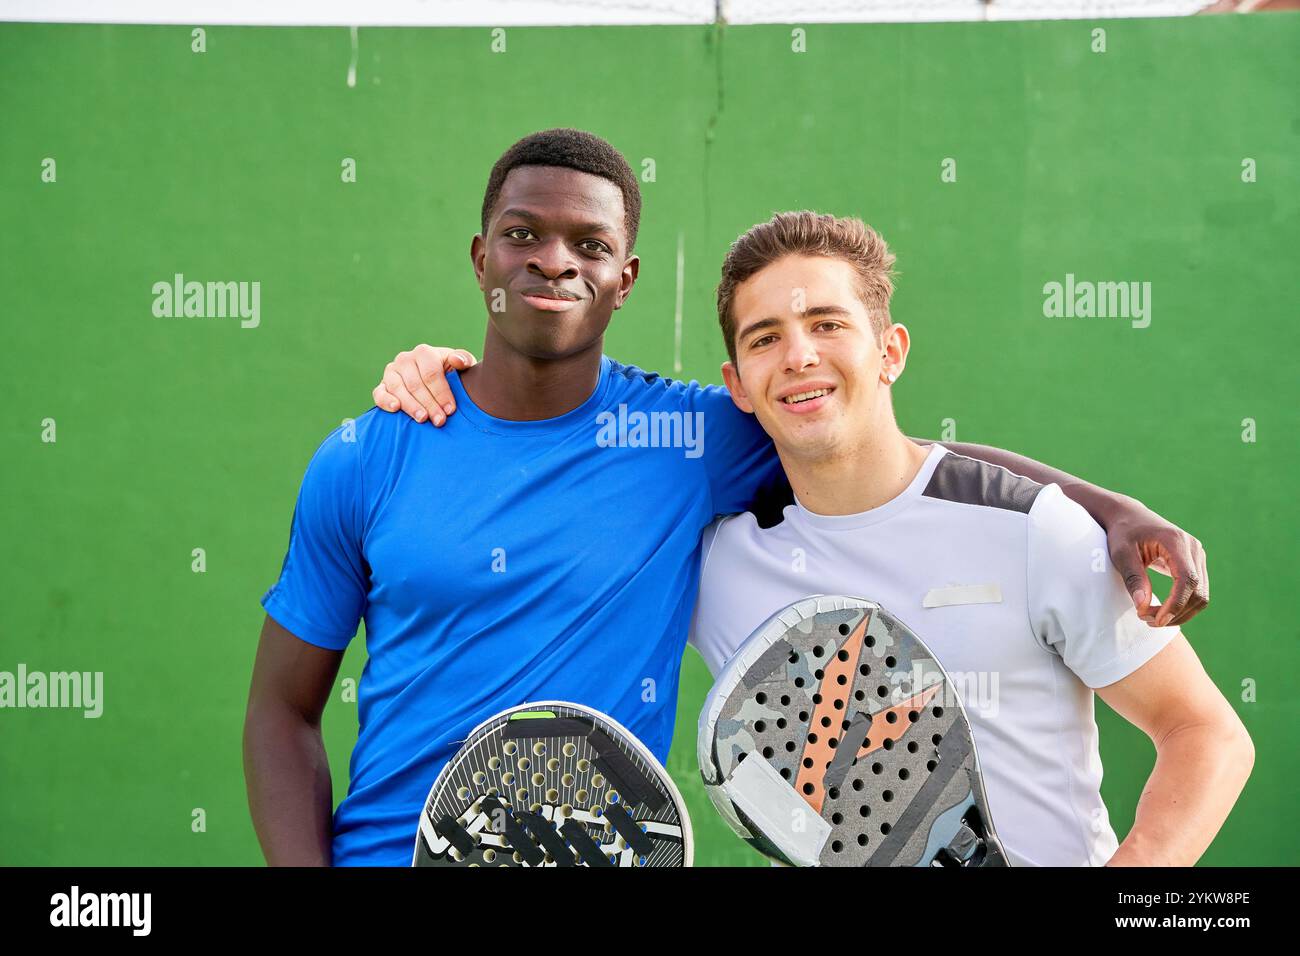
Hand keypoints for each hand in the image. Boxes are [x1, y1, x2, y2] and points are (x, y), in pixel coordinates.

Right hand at [371, 345, 477, 425]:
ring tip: (422, 419)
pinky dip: (385, 401)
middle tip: (439, 420)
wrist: (436, 381)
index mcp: (424, 352)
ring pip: (398, 389)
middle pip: (415, 384)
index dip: (441, 392)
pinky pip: (379, 393)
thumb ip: (463, 359)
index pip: (431, 374)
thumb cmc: (452, 374)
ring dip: (411, 405)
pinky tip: (395, 409)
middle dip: (429, 404)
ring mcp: (391, 372)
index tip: (450, 409)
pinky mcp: (382, 385)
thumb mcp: (461, 366)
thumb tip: (456, 361)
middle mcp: (405, 359)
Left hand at [1103, 497, 1208, 627]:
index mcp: (1176, 541)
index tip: (1157, 619)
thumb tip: (1142, 607)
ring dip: (1180, 613)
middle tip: (1148, 621)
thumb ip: (1133, 578)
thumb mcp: (1121, 554)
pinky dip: (1182, 606)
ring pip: (1201, 595)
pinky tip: (1162, 611)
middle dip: (1176, 612)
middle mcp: (1193, 548)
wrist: (1129, 516)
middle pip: (1198, 591)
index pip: (1187, 579)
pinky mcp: (1194, 563)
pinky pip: (1196, 591)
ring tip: (1152, 619)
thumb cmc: (1123, 533)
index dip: (1176, 603)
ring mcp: (1197, 555)